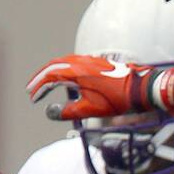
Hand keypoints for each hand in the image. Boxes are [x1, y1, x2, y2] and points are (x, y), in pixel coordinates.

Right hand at [25, 54, 173, 121]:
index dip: (38, 87)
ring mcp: (89, 60)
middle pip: (53, 66)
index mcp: (75, 71)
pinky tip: (67, 81)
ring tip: (45, 85)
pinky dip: (64, 71)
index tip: (31, 97)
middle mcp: (80, 61)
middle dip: (41, 78)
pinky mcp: (97, 63)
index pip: (50, 76)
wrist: (142, 88)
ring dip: (52, 74)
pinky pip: (74, 63)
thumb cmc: (118, 99)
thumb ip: (69, 111)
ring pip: (63, 63)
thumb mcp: (91, 109)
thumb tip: (50, 113)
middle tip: (32, 90)